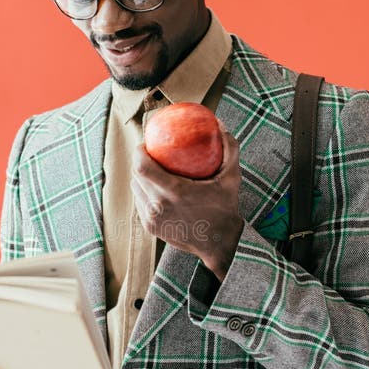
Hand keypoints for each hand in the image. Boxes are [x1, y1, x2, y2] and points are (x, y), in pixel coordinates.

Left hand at [131, 119, 242, 280]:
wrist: (219, 243)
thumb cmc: (225, 208)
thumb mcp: (232, 177)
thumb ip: (229, 149)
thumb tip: (220, 124)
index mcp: (174, 192)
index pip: (142, 166)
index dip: (139, 152)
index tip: (146, 143)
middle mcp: (158, 206)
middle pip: (136, 176)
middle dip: (139, 161)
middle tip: (150, 152)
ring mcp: (152, 218)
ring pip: (136, 189)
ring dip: (140, 177)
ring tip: (150, 167)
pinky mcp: (150, 228)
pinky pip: (140, 203)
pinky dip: (144, 192)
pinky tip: (153, 186)